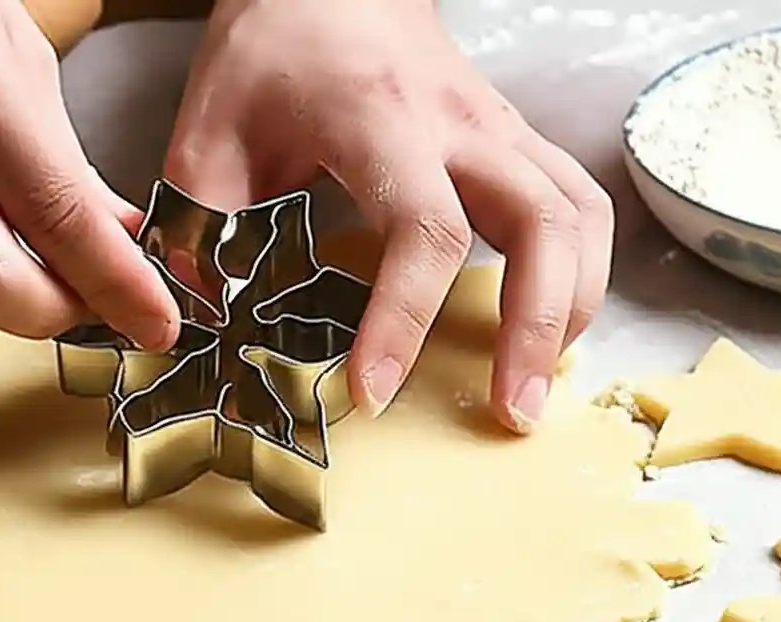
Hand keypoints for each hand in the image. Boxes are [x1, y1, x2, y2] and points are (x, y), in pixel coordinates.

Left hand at [164, 0, 612, 432]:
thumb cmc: (272, 50)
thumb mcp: (210, 129)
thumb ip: (201, 221)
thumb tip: (201, 316)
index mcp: (381, 121)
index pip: (422, 229)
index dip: (404, 320)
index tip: (373, 393)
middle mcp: (461, 124)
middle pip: (541, 224)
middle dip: (534, 328)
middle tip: (511, 413)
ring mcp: (499, 126)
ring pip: (579, 214)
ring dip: (574, 305)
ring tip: (537, 383)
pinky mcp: (514, 138)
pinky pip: (577, 202)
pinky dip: (579, 269)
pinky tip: (553, 319)